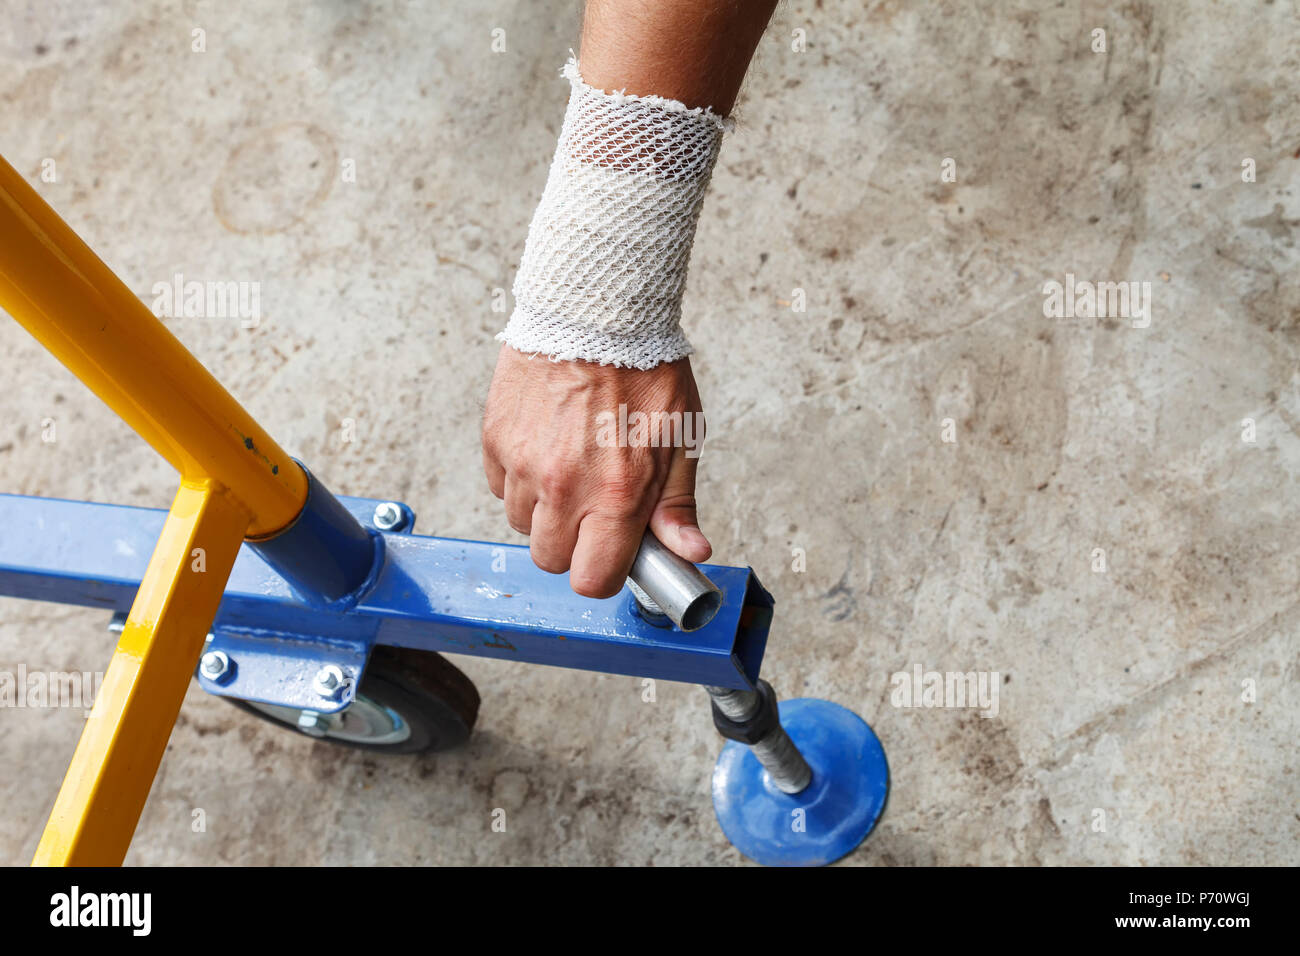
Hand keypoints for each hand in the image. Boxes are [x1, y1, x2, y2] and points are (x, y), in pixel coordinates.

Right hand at [482, 344, 709, 597]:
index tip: (608, 553)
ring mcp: (523, 463)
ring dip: (542, 508)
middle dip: (570, 543)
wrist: (597, 311)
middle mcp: (563, 487)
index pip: (590, 580)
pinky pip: (498, 484)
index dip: (600, 573)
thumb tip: (690, 553)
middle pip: (548, 559)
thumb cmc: (645, 373)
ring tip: (569, 466)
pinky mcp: (496, 438)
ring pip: (520, 522)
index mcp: (616, 495)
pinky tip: (545, 445)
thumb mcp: (680, 441)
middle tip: (590, 507)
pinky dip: (518, 476)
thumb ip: (677, 505)